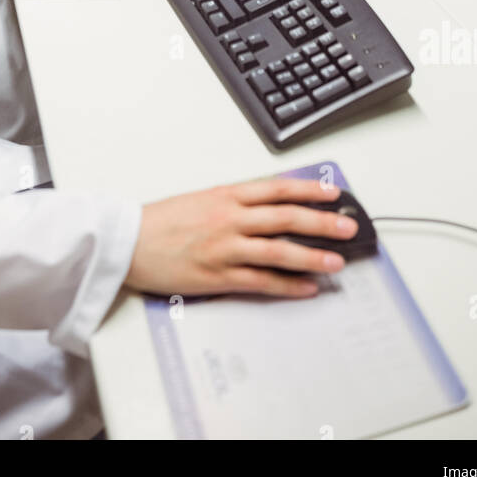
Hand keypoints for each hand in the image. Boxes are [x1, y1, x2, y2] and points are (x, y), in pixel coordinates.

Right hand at [126, 177, 358, 297]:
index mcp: (227, 195)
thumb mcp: (203, 199)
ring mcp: (226, 248)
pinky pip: (262, 281)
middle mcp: (230, 219)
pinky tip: (308, 287)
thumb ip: (236, 202)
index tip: (334, 193)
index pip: (278, 189)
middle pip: (286, 217)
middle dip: (322, 222)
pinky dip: (288, 285)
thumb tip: (272, 206)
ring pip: (279, 250)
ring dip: (312, 256)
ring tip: (337, 261)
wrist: (129, 241)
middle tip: (348, 227)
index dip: (310, 190)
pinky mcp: (219, 276)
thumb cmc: (162, 221)